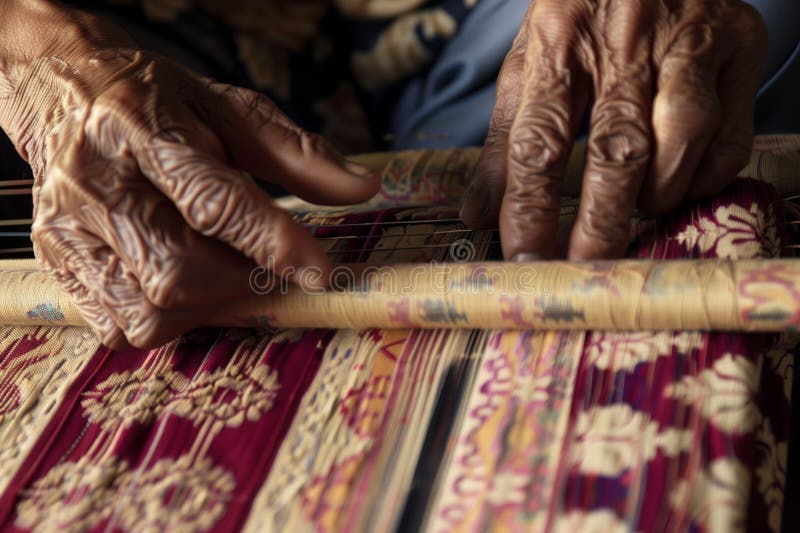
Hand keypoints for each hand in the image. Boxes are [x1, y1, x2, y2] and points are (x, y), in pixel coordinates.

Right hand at [0, 8, 378, 348]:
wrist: (66, 92)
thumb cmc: (160, 103)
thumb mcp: (230, 110)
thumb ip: (298, 154)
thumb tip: (365, 188)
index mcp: (141, 128)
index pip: (213, 199)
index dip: (273, 242)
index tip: (321, 272)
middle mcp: (94, 180)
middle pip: (179, 268)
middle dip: (242, 282)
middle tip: (264, 267)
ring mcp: (67, 226)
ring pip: (150, 309)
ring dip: (206, 306)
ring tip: (218, 270)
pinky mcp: (55, 260)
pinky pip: (120, 327)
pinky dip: (166, 320)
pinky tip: (179, 285)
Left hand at [460, 0, 766, 259]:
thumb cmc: (580, 15)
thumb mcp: (530, 63)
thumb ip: (505, 138)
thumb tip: (476, 214)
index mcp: (559, 42)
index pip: (538, 139)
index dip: (529, 207)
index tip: (523, 258)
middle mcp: (625, 38)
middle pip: (615, 146)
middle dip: (600, 220)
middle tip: (586, 269)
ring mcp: (688, 38)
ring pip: (683, 135)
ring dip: (659, 191)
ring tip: (639, 207)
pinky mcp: (739, 42)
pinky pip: (732, 131)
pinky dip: (707, 173)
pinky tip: (683, 181)